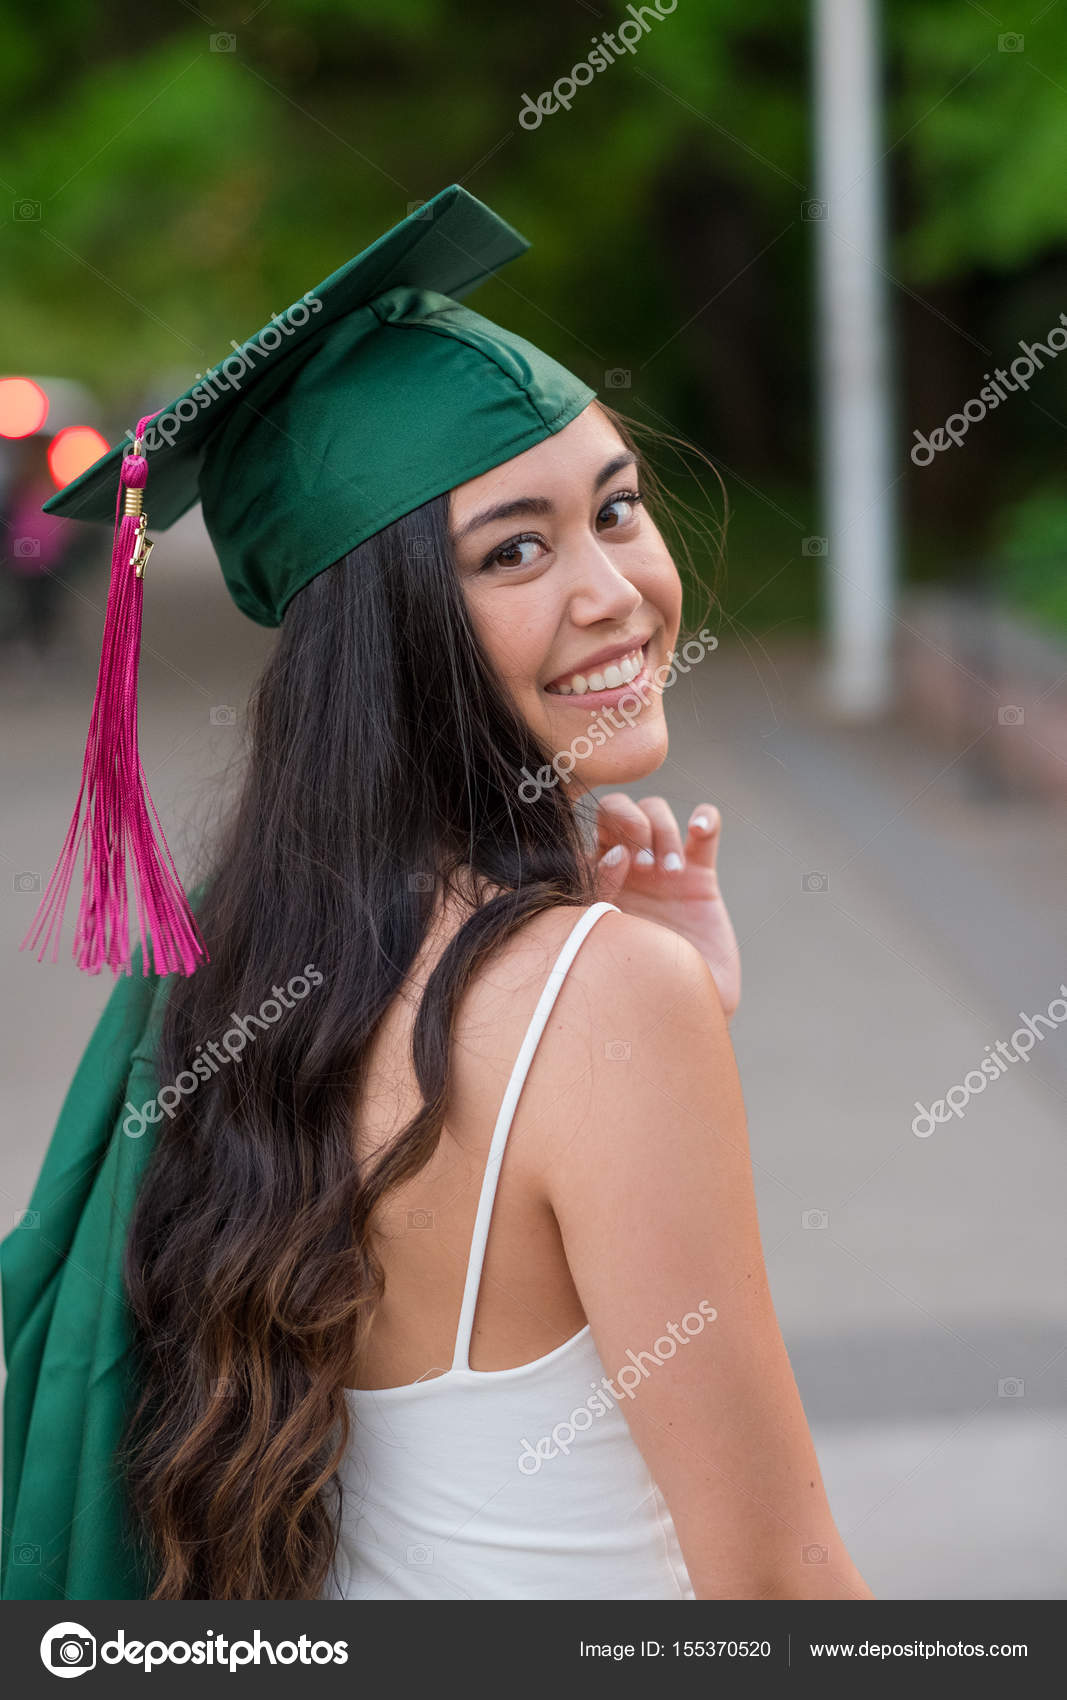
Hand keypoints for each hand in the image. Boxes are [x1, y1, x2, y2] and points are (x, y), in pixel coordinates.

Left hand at [593, 794, 740, 1021]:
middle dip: (631, 820)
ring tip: (670, 873)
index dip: (603, 834)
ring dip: (663, 830)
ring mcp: (661, 867)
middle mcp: (623, 865)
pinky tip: (700, 830)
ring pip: (657, 811)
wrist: (677, 1013)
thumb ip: (600, 889)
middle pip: (619, 809)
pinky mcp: (699, 876)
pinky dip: (705, 818)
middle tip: (644, 861)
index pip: (586, 830)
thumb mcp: (604, 934)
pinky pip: (704, 829)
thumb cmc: (627, 981)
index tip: (619, 867)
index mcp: (591, 877)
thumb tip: (614, 852)